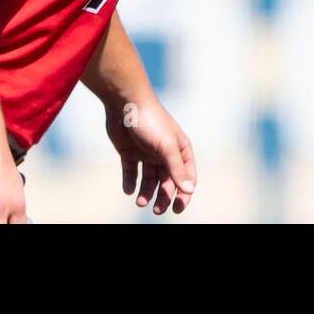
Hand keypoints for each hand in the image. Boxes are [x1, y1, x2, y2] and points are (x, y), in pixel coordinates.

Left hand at [105, 98, 195, 214]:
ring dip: (146, 192)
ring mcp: (147, 153)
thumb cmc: (151, 121)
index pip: (186, 177)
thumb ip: (177, 169)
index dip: (184, 194)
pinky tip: (128, 190)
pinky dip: (130, 183)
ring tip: (139, 201)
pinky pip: (132, 172)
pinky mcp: (130, 152)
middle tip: (157, 210)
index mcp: (179, 150)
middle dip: (163, 197)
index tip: (177, 209)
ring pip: (149, 179)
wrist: (124, 102)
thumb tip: (189, 190)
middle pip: (167, 181)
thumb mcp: (167, 147)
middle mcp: (165, 153)